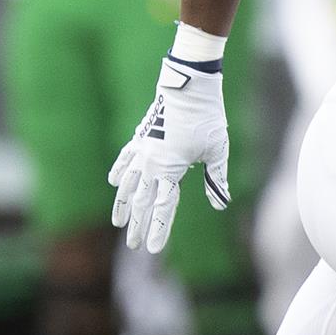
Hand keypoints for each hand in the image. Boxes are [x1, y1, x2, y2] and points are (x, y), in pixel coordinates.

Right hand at [108, 42, 229, 253]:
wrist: (189, 85)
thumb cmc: (207, 117)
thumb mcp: (218, 151)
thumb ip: (216, 179)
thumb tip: (220, 204)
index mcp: (170, 169)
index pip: (163, 207)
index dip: (158, 229)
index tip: (153, 249)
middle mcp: (152, 163)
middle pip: (143, 201)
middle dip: (139, 225)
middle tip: (134, 245)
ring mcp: (143, 149)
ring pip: (129, 183)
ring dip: (124, 204)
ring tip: (119, 222)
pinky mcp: (141, 136)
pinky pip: (126, 158)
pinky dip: (120, 171)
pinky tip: (114, 182)